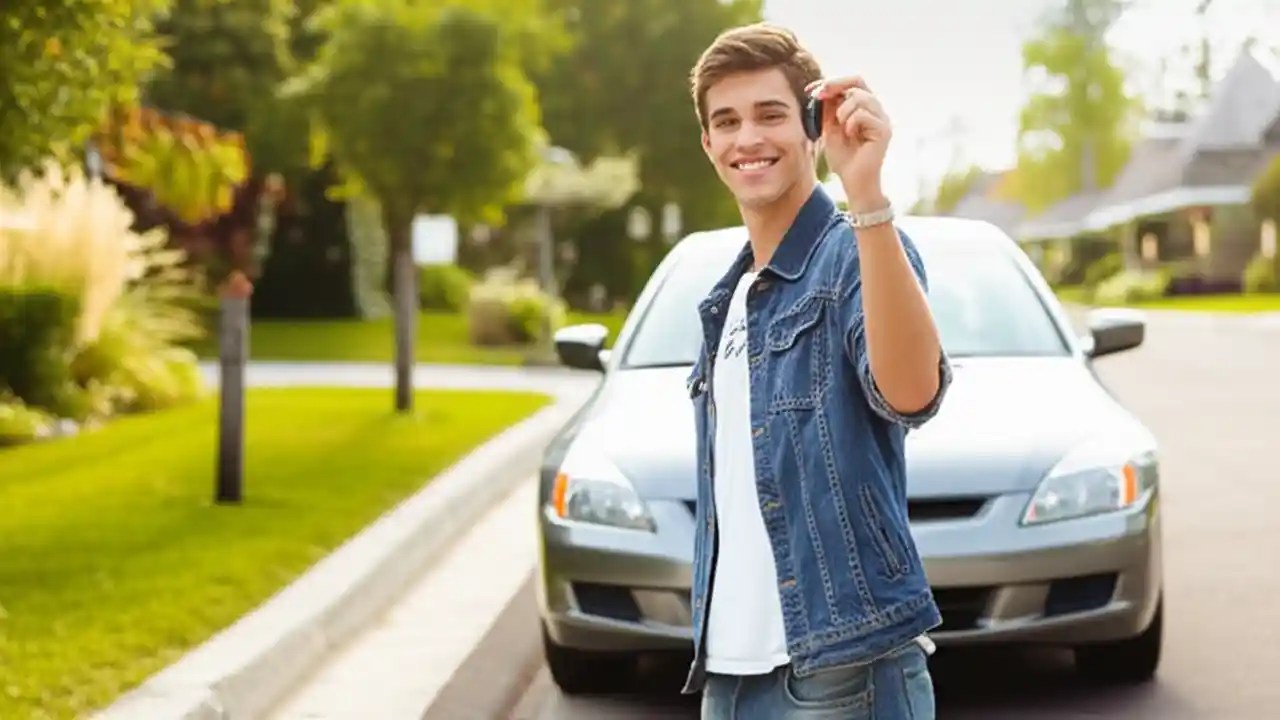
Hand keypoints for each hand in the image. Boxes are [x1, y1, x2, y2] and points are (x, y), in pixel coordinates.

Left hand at [805, 75, 891, 212]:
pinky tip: (849, 135)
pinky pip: (863, 114)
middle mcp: (876, 110)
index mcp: (864, 107)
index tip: (811, 89)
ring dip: (843, 110)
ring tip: (840, 126)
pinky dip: (851, 122)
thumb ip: (829, 109)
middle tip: (818, 95)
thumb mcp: (830, 129)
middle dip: (835, 85)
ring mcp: (882, 119)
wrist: (853, 182)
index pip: (852, 82)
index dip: (832, 81)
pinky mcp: (884, 130)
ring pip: (860, 97)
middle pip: (858, 81)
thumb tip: (822, 89)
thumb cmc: (844, 159)